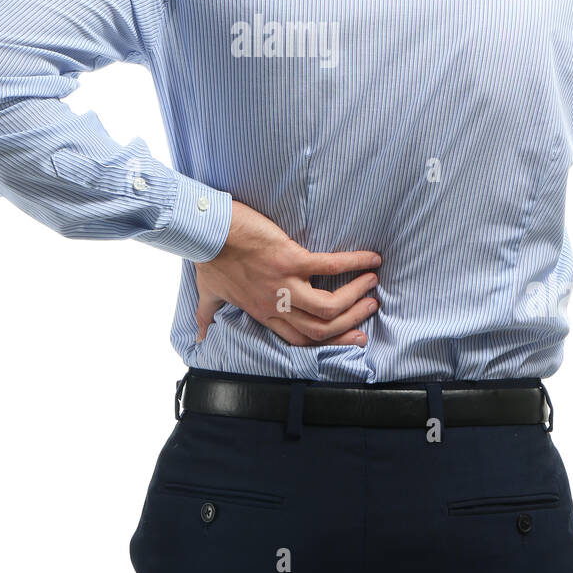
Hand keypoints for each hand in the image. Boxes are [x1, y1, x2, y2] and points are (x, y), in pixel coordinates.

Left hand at [195, 200, 379, 347]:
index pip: (300, 338)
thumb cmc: (208, 258)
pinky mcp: (291, 258)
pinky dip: (354, 263)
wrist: (207, 232)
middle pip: (320, 327)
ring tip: (372, 285)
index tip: (350, 337)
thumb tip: (199, 336)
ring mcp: (285, 283)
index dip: (328, 341)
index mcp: (263, 313)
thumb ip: (208, 314)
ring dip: (355, 297)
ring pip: (329, 306)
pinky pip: (330, 265)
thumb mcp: (208, 293)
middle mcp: (277, 304)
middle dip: (349, 323)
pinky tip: (372, 259)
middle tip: (370, 311)